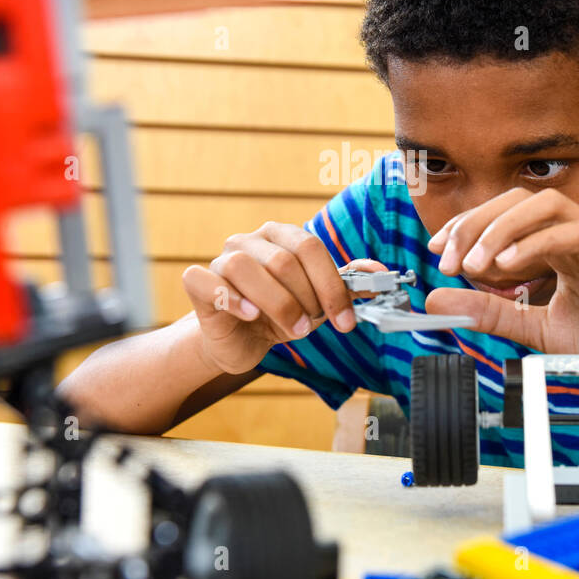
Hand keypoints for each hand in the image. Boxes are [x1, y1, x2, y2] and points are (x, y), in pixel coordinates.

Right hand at [182, 221, 385, 373]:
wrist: (240, 342)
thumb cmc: (279, 316)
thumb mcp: (319, 303)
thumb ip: (348, 285)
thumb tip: (380, 272)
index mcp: (282, 236)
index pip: (311, 248)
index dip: (332, 286)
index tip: (345, 321)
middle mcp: (250, 241)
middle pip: (283, 261)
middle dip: (305, 300)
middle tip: (309, 326)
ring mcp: (221, 259)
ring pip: (245, 268)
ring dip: (276, 304)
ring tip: (290, 329)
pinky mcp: (199, 282)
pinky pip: (207, 281)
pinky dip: (231, 299)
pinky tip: (249, 316)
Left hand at [424, 188, 578, 356]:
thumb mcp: (530, 326)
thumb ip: (487, 312)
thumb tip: (435, 299)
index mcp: (558, 244)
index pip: (507, 212)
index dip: (469, 224)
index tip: (439, 250)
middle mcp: (578, 234)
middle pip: (522, 199)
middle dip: (478, 223)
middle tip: (451, 259)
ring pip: (548, 205)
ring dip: (503, 228)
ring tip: (476, 264)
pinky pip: (575, 232)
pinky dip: (536, 243)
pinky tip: (509, 265)